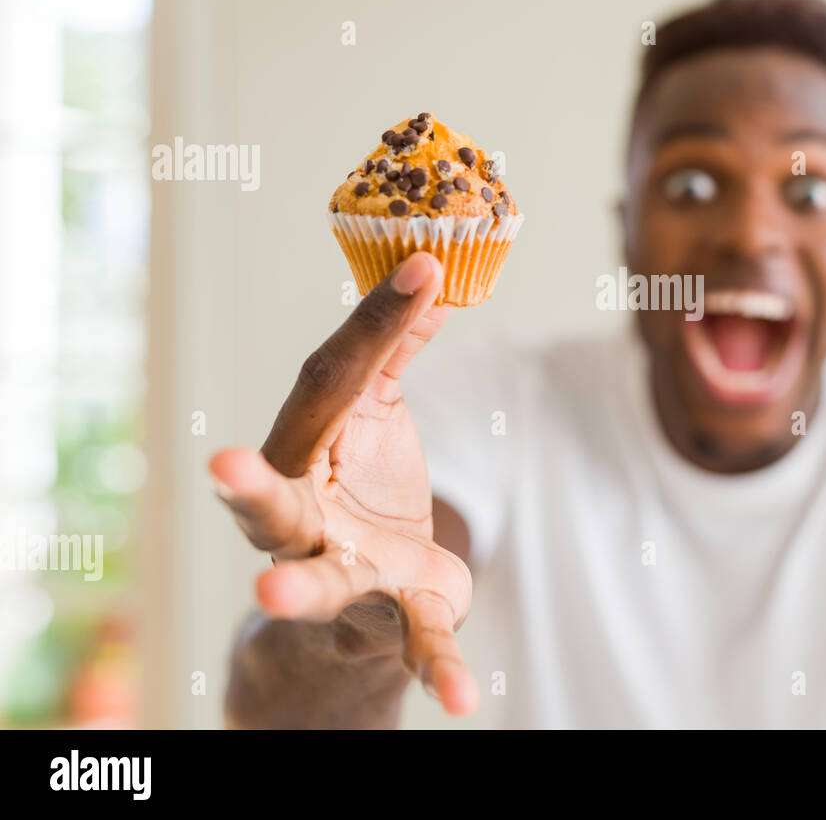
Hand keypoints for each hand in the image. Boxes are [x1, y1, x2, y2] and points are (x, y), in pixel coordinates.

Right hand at [208, 253, 477, 714]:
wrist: (355, 601)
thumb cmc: (359, 488)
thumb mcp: (375, 415)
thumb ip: (399, 352)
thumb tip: (432, 276)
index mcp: (306, 449)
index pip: (337, 381)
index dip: (377, 324)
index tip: (425, 263)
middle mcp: (304, 517)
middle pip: (271, 502)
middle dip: (248, 487)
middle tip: (220, 468)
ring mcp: (340, 572)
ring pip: (315, 579)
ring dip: (298, 583)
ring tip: (274, 589)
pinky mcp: (388, 616)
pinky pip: (414, 643)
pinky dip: (440, 669)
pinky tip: (463, 703)